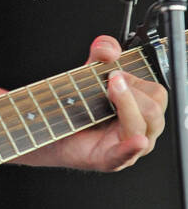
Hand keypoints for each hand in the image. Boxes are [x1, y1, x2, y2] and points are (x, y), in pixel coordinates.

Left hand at [37, 35, 166, 171]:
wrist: (52, 130)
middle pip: (155, 109)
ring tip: (108, 93)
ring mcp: (128, 147)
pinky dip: (132, 146)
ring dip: (127, 104)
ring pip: (142, 126)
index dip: (136, 80)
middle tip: (110, 83)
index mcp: (142, 110)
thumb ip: (102, 53)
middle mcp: (141, 130)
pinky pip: (126, 154)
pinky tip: (137, 140)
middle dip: (132, 92)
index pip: (156, 94)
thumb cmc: (78, 107)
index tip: (115, 73)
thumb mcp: (90, 74)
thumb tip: (109, 48)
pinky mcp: (111, 159)